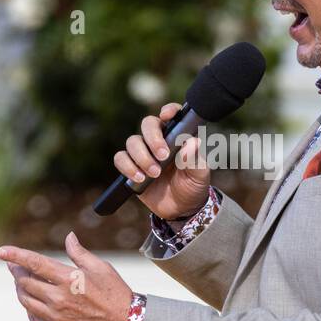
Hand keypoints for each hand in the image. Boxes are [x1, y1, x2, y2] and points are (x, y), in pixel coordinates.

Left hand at [0, 232, 133, 320]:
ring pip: (25, 300)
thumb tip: (69, 237)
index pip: (34, 263)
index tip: (1, 251)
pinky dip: (29, 308)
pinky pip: (33, 318)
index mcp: (69, 279)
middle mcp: (58, 298)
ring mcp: (56, 317)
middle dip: (16, 270)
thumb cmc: (116, 294)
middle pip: (25, 282)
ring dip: (20, 289)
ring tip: (22, 282)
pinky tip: (32, 302)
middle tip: (14, 265)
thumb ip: (79, 253)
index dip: (16, 255)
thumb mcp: (101, 268)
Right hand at [113, 101, 209, 220]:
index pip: (172, 115)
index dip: (168, 110)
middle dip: (152, 138)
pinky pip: (121, 158)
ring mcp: (144, 152)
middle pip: (148, 124)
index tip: (166, 116)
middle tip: (162, 156)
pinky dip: (127, 166)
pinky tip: (140, 178)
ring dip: (142, 157)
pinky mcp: (132, 166)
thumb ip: (195, 159)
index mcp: (178, 136)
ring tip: (154, 174)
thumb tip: (192, 143)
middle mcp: (160, 140)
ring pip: (132, 142)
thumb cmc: (193, 187)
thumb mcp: (199, 175)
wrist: (180, 209)